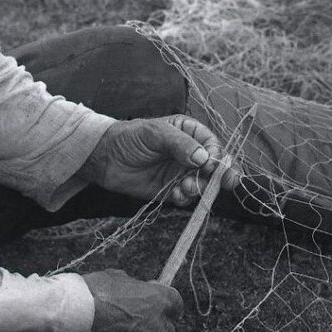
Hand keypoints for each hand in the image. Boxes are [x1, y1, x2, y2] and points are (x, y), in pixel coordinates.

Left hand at [80, 115, 234, 207]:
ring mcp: (181, 172)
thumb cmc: (129, 137)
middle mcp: (189, 153)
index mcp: (189, 132)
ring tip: (185, 187)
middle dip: (220, 175)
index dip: (217, 155)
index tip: (212, 164)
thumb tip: (204, 159)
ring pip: (202, 184)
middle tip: (226, 183)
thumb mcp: (154, 133)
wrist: (105, 158)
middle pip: (214, 166)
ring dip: (199, 188)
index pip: (212, 144)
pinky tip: (174, 194)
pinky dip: (185, 198)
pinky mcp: (171, 190)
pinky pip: (186, 197)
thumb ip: (179, 144)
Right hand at [83, 269, 182, 331]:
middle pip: (169, 328)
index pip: (177, 304)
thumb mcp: (118, 277)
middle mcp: (159, 322)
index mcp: (160, 298)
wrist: (79, 312)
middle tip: (142, 318)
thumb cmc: (98, 290)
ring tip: (128, 331)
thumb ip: (134, 287)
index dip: (167, 304)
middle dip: (159, 325)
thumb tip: (135, 290)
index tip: (158, 303)